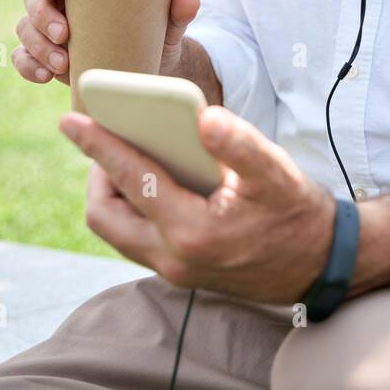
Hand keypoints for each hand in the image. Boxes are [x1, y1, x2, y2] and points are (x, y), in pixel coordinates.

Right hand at [12, 0, 202, 88]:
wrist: (149, 68)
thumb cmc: (153, 34)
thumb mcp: (167, 23)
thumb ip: (178, 11)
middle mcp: (60, 3)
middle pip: (33, 0)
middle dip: (42, 16)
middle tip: (64, 35)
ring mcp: (48, 32)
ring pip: (25, 29)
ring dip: (37, 45)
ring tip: (62, 64)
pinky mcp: (45, 58)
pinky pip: (22, 59)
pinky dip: (27, 67)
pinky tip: (43, 77)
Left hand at [58, 104, 335, 303]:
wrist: (320, 265)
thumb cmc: (297, 212)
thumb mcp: (275, 173)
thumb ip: (239, 143)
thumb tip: (203, 116)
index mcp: (192, 231)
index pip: (130, 180)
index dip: (97, 146)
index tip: (69, 119)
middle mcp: (173, 258)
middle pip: (105, 216)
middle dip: (96, 174)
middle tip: (108, 138)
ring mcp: (174, 271)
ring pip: (116, 232)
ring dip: (111, 194)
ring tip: (129, 155)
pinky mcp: (180, 273)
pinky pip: (136, 239)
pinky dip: (131, 208)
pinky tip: (153, 179)